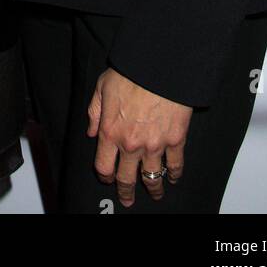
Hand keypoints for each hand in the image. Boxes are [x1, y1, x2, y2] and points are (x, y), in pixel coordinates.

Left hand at [88, 67, 192, 206]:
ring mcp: (154, 145)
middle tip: (128, 200)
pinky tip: (174, 177)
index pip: (104, 166)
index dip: (105, 176)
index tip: (108, 178)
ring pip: (152, 177)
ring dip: (153, 189)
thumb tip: (91, 131)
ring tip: (155, 195)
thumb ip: (94, 112)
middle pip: (126, 178)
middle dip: (126, 192)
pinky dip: (175, 174)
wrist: (160, 66)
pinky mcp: (175, 140)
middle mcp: (131, 144)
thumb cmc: (131, 72)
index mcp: (110, 132)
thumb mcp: (102, 87)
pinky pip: (175, 164)